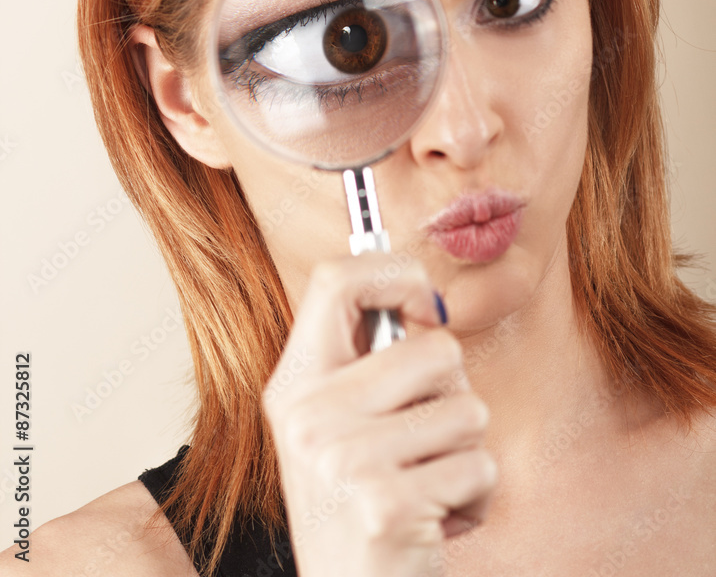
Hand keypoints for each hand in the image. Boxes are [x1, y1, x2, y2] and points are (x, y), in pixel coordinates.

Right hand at [262, 251, 497, 576]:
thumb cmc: (360, 506)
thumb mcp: (338, 427)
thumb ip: (368, 364)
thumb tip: (427, 298)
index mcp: (294, 383)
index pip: (334, 279)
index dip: (394, 271)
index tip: (426, 304)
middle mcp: (308, 415)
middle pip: (435, 345)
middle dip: (454, 393)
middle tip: (421, 440)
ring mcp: (343, 459)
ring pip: (468, 408)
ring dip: (465, 451)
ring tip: (425, 485)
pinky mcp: (386, 505)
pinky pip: (479, 465)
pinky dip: (475, 497)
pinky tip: (435, 522)